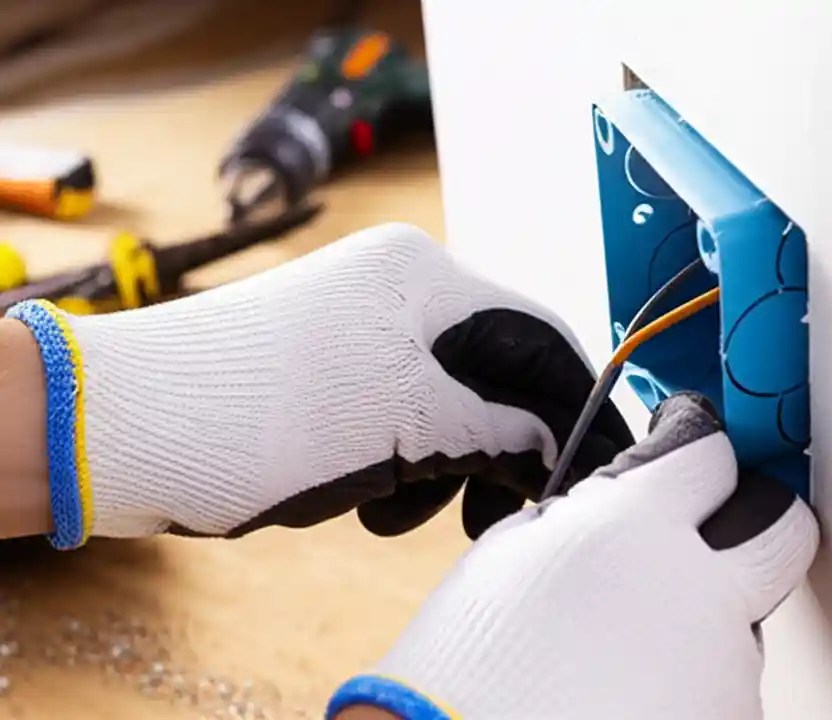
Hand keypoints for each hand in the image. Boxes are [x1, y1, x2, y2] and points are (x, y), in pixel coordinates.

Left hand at [8, 223, 631, 547]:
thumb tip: (553, 446)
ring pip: (441, 401)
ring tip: (396, 513)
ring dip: (438, 467)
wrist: (125, 425)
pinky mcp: (324, 363)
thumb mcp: (409, 428)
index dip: (575, 404)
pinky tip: (364, 500)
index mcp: (427, 274)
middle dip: (496, 449)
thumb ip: (499, 433)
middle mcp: (396, 286)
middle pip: (490, 372)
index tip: (592, 464)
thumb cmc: (271, 412)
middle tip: (500, 514)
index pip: (540, 334)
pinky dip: (395, 460)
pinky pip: (393, 413)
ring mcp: (356, 323)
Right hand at [327, 393, 819, 719]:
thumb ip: (585, 515)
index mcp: (637, 528)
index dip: (694, 439)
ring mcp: (725, 666)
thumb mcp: (508, 556)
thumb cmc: (465, 674)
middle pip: (784, 527)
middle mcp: (702, 590)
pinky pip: (728, 683)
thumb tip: (620, 501)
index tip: (687, 441)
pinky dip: (694, 681)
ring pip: (748, 617)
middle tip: (718, 526)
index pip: (710, 450)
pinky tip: (637, 693)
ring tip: (632, 648)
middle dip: (756, 517)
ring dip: (706, 617)